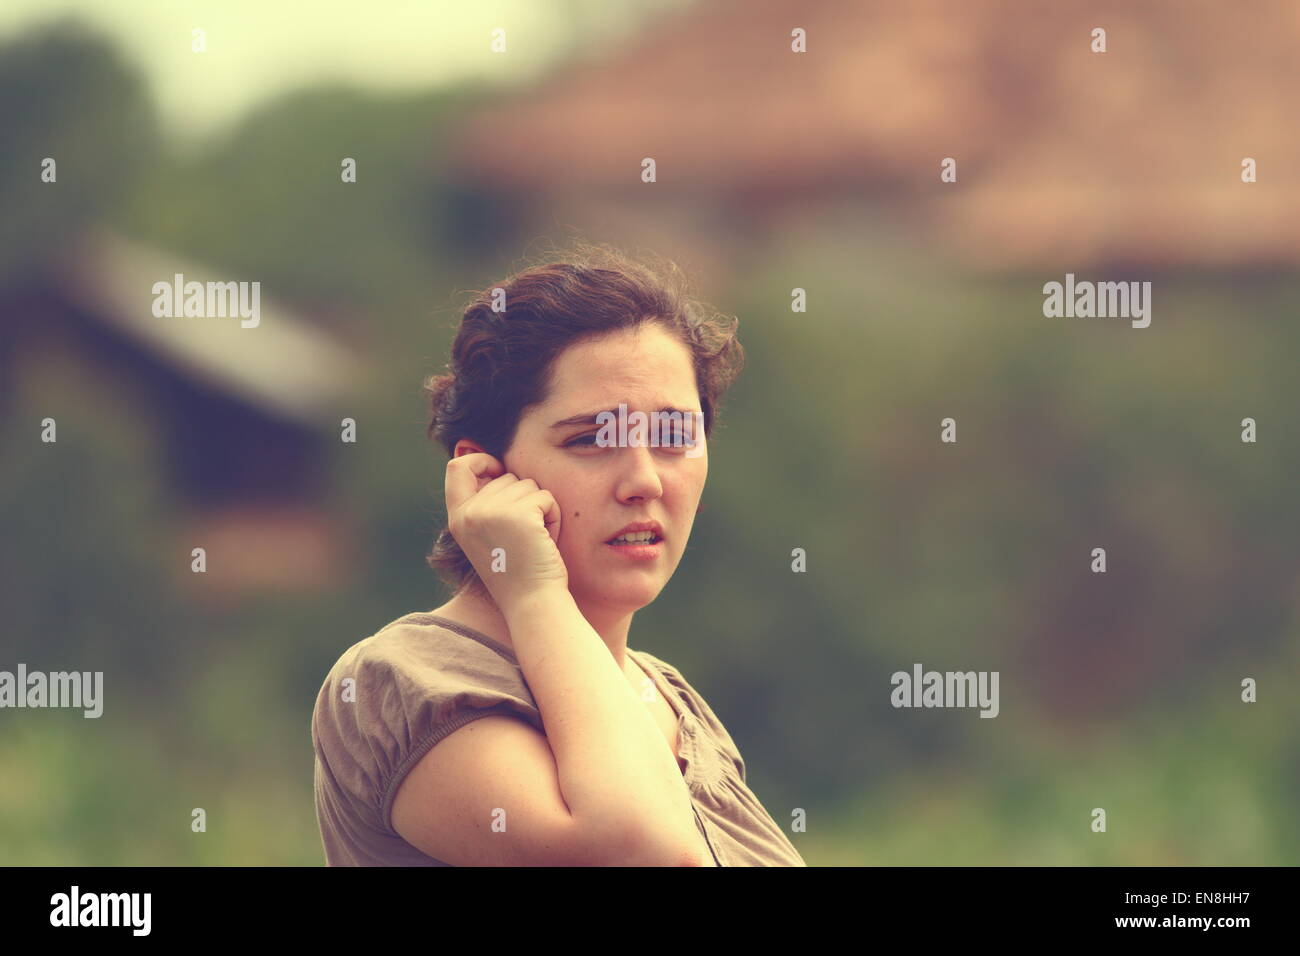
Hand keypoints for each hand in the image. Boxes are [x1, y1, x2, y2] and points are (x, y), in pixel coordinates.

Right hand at [444, 452, 568, 610]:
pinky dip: (554, 517)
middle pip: (506, 477)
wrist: (532, 602)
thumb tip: (495, 467)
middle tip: (524, 535)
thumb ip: (483, 505)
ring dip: (540, 509)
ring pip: (529, 485)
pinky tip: (546, 541)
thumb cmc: (516, 571)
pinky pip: (546, 497)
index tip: (498, 470)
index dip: (480, 461)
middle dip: (524, 500)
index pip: (457, 467)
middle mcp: (471, 512)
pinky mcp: (520, 515)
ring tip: (534, 540)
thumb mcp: (486, 535)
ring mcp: (493, 512)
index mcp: (458, 518)